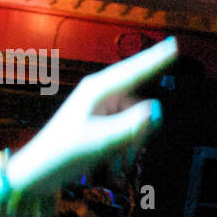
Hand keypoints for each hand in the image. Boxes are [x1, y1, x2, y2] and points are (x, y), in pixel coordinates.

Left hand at [7, 38, 175, 198]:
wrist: (41, 172)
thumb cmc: (64, 153)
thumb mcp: (102, 142)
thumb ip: (132, 126)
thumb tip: (157, 110)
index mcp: (98, 90)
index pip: (134, 70)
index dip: (157, 59)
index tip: (175, 45)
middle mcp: (101, 94)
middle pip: (140, 106)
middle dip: (139, 133)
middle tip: (125, 157)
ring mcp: (102, 108)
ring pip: (137, 122)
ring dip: (131, 145)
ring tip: (114, 164)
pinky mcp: (103, 122)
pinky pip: (128, 131)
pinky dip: (125, 148)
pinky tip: (112, 162)